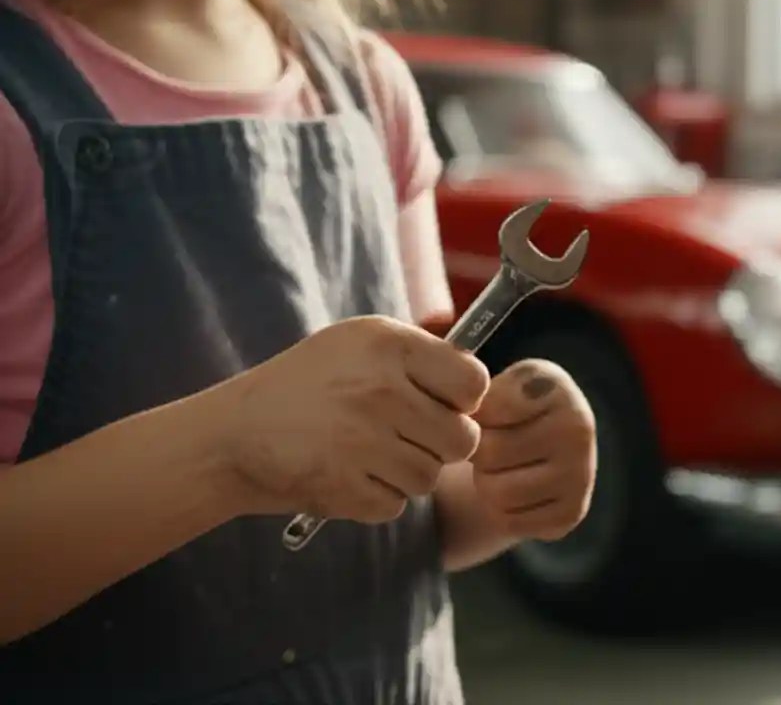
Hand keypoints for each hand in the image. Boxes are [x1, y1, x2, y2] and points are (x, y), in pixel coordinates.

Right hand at [213, 316, 489, 522]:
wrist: (232, 435)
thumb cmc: (307, 386)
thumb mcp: (360, 344)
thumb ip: (421, 358)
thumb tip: (479, 389)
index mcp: (388, 345)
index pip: (474, 384)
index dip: (464, 401)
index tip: (440, 404)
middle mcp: (380, 390)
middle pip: (462, 439)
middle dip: (440, 444)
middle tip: (404, 436)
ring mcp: (362, 442)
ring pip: (430, 477)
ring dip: (407, 473)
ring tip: (367, 453)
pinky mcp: (345, 488)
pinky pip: (397, 505)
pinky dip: (377, 498)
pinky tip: (348, 475)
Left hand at [471, 360, 595, 541]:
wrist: (547, 448)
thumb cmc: (508, 413)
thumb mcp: (493, 386)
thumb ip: (470, 395)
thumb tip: (451, 432)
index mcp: (555, 384)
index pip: (485, 411)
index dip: (474, 418)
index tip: (489, 416)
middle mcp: (579, 426)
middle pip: (488, 452)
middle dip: (478, 454)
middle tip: (494, 446)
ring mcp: (581, 472)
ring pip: (496, 491)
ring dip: (487, 484)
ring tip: (504, 469)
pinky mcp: (573, 511)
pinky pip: (511, 521)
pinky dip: (504, 512)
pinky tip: (520, 492)